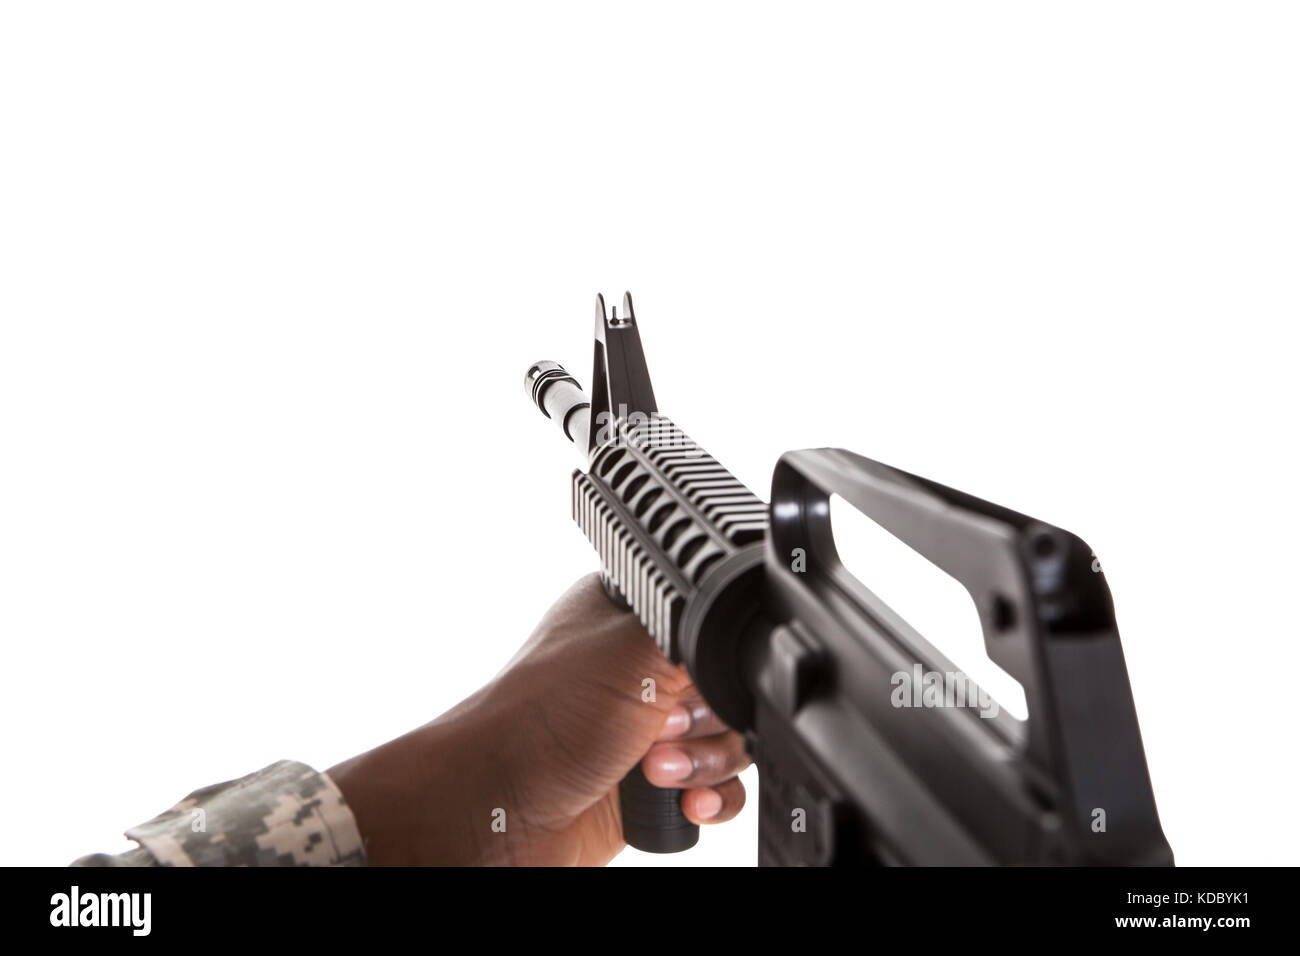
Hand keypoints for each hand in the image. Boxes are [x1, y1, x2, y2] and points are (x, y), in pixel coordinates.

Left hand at [328, 573, 749, 864]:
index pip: (710, 627)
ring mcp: (649, 730)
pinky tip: (684, 802)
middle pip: (729, 690)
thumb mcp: (632, 650)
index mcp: (631, 621)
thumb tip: (741, 633)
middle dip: (705, 723)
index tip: (683, 683)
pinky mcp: (654, 785)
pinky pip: (717, 788)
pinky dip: (711, 797)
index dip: (710, 660)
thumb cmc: (539, 721)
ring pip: (730, 742)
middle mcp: (642, 673)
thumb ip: (696, 631)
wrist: (499, 810)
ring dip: (704, 764)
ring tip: (656, 772)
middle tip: (659, 731)